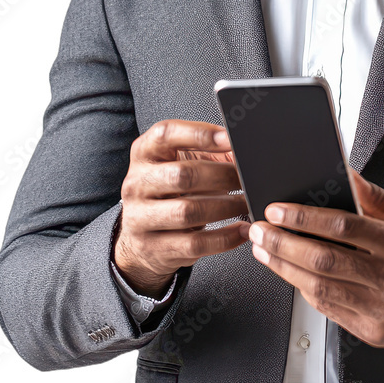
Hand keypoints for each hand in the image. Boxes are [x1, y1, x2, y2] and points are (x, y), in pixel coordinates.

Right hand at [113, 120, 246, 296]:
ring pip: (188, 211)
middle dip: (222, 175)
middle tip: (247, 179)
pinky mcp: (153, 248)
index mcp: (144, 154)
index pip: (165, 134)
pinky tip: (241, 230)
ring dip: (226, 207)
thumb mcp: (182, 164)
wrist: (141, 240)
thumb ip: (211, 152)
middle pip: (182, 174)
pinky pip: (194, 243)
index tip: (229, 138)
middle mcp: (136, 183)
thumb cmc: (171, 193)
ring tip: (246, 203)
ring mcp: (140, 218)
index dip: (199, 133)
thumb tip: (246, 150)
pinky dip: (224, 238)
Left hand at [239, 169, 383, 347]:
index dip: (305, 218)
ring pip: (319, 288)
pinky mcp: (369, 331)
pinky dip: (303, 288)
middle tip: (259, 228)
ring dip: (283, 267)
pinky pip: (327, 309)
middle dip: (283, 243)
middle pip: (324, 260)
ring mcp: (379, 310)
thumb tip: (344, 175)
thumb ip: (377, 197)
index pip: (344, 228)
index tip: (278, 209)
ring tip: (263, 249)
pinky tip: (288, 271)